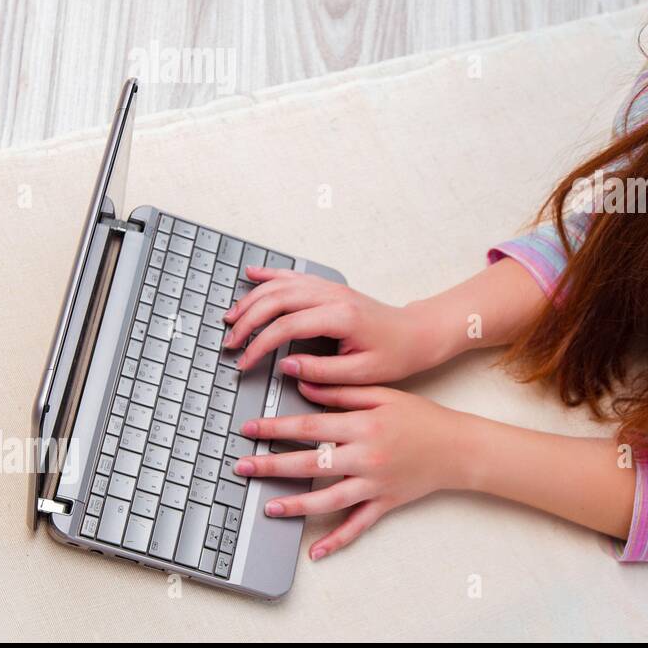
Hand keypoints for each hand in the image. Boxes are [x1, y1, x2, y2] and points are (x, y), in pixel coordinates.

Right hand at [222, 267, 455, 383]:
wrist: (416, 333)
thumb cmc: (395, 354)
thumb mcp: (361, 373)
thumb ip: (322, 372)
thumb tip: (286, 366)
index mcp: (340, 317)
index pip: (286, 326)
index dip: (260, 345)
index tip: (245, 363)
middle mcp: (333, 296)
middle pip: (277, 300)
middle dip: (247, 320)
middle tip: (230, 343)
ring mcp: (331, 289)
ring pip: (281, 285)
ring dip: (252, 299)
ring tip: (231, 318)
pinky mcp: (330, 288)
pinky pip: (294, 276)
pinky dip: (270, 275)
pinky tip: (251, 274)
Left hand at [233, 384, 466, 560]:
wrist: (458, 447)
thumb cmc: (422, 417)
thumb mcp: (384, 395)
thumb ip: (343, 392)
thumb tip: (305, 387)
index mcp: (364, 425)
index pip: (310, 426)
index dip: (276, 427)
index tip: (250, 428)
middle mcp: (366, 456)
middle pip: (310, 463)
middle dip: (271, 465)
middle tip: (242, 467)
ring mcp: (374, 483)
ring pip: (327, 499)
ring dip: (295, 504)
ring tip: (268, 507)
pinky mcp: (385, 503)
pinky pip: (357, 525)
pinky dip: (336, 541)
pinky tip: (314, 552)